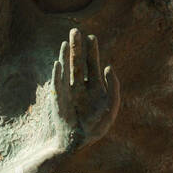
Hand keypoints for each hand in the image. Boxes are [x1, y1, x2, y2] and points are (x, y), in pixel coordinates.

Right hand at [50, 28, 119, 150]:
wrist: (78, 142)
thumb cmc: (96, 127)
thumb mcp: (111, 107)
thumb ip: (114, 88)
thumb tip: (108, 67)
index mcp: (94, 86)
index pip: (92, 64)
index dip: (92, 51)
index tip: (91, 37)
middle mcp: (80, 86)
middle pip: (78, 62)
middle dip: (77, 48)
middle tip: (75, 31)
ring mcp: (68, 91)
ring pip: (67, 69)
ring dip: (65, 56)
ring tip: (65, 42)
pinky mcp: (58, 99)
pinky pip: (57, 84)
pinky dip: (58, 74)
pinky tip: (58, 64)